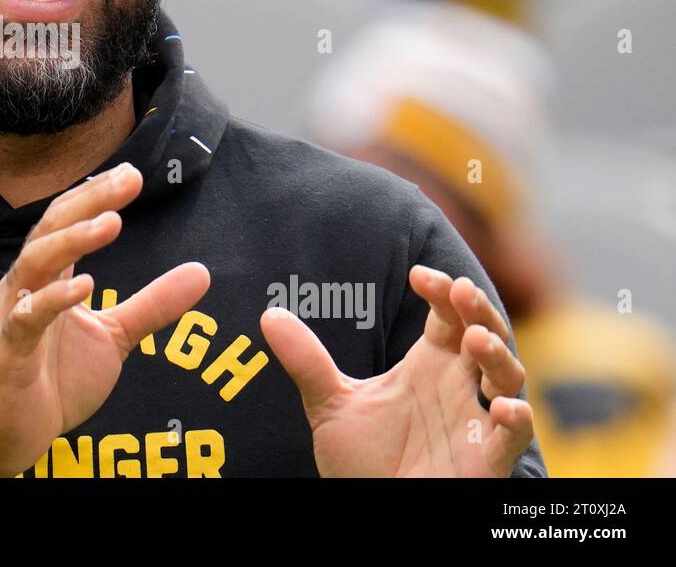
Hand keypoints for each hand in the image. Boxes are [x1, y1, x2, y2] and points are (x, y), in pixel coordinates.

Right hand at [0, 162, 209, 476]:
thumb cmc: (52, 381)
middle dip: (89, 201)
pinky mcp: (7, 354)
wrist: (5, 436)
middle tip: (129, 179)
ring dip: (73, 240)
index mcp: (48, 277)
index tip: (132, 173)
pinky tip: (83, 286)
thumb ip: (152, 305)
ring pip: (35, 263)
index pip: (67, 221)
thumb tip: (202, 272)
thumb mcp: (114, 338)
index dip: (96, 195)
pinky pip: (26, 319)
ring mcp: (11, 317)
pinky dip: (52, 299)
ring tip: (111, 222)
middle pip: (52, 228)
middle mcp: (25, 286)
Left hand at [259, 264, 535, 476]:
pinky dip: (516, 420)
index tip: (418, 276)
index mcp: (430, 364)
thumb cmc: (364, 461)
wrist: (373, 509)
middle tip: (460, 291)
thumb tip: (269, 315)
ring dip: (498, 356)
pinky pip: (514, 437)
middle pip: (485, 334)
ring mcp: (476, 421)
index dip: (442, 291)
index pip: (447, 315)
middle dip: (478, 311)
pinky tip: (503, 407)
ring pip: (506, 378)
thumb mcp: (330, 404)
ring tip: (476, 339)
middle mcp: (458, 386)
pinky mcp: (487, 459)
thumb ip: (306, 361)